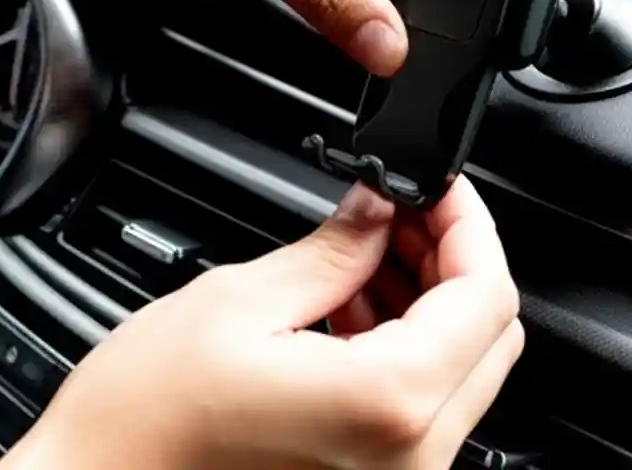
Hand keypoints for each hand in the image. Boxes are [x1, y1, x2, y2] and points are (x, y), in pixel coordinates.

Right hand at [0, 177, 522, 469]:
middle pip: (490, 336)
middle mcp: (411, 457)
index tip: (441, 188)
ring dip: (433, 301)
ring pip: (464, 369)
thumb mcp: (239, 301)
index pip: (486, 297)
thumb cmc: (141, 426)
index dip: (469, 226)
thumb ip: (335, 248)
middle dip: (454, 260)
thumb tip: (380, 206)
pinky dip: (409, 348)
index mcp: (387, 404)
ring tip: (369, 253)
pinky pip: (427, 406)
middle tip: (403, 211)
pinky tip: (354, 308)